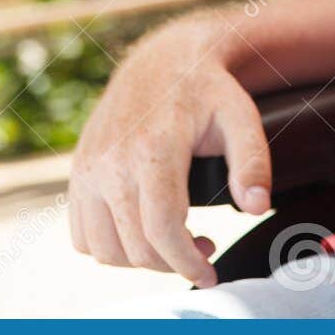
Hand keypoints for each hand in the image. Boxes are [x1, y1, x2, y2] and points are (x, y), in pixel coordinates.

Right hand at [69, 22, 271, 286]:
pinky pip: (81, 236)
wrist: (163, 60)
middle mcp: (110, 162)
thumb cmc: (209, 91)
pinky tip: (143, 231)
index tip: (211, 274)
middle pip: (134, 246)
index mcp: (152, 150)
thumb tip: (258, 207)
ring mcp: (87, 169)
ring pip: (103, 249)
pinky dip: (110, 247)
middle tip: (206, 247)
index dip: (187, 262)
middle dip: (173, 262)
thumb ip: (253, 162)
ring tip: (177, 240)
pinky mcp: (77, 174)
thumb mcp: (242, 117)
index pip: (162, 230)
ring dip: (140, 259)